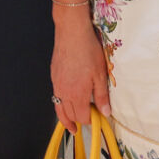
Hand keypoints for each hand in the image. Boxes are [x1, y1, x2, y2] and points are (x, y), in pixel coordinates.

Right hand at [50, 12, 111, 130]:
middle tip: (88, 120)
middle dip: (78, 121)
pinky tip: (66, 101)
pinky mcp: (54, 76)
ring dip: (66, 118)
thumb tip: (105, 112)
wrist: (72, 33)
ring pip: (59, 108)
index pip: (82, 117)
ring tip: (71, 125)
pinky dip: (60, 104)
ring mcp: (57, 84)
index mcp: (77, 94)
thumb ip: (102, 96)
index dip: (91, 121)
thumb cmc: (87, 50)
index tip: (98, 120)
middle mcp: (64, 92)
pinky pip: (55, 96)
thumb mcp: (100, 74)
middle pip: (69, 115)